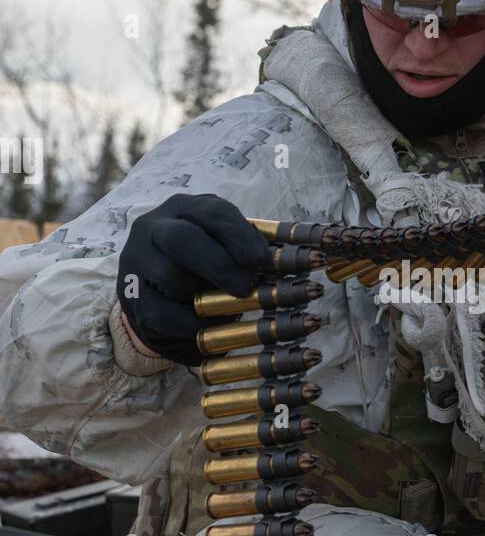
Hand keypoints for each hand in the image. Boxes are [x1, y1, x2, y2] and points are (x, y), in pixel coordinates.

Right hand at [116, 193, 270, 365]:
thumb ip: (255, 247)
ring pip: (169, 277)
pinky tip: (208, 327)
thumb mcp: (228, 245)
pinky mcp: (130, 294)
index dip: (239, 236)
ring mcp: (136, 259)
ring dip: (204, 297)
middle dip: (219, 265)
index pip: (212, 213)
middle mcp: (154, 227)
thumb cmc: (207, 262)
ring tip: (229, 309)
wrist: (156, 289)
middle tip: (246, 287)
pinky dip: (188, 323)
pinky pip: (160, 313)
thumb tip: (303, 254)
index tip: (261, 260)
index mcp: (184, 208)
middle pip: (182, 239)